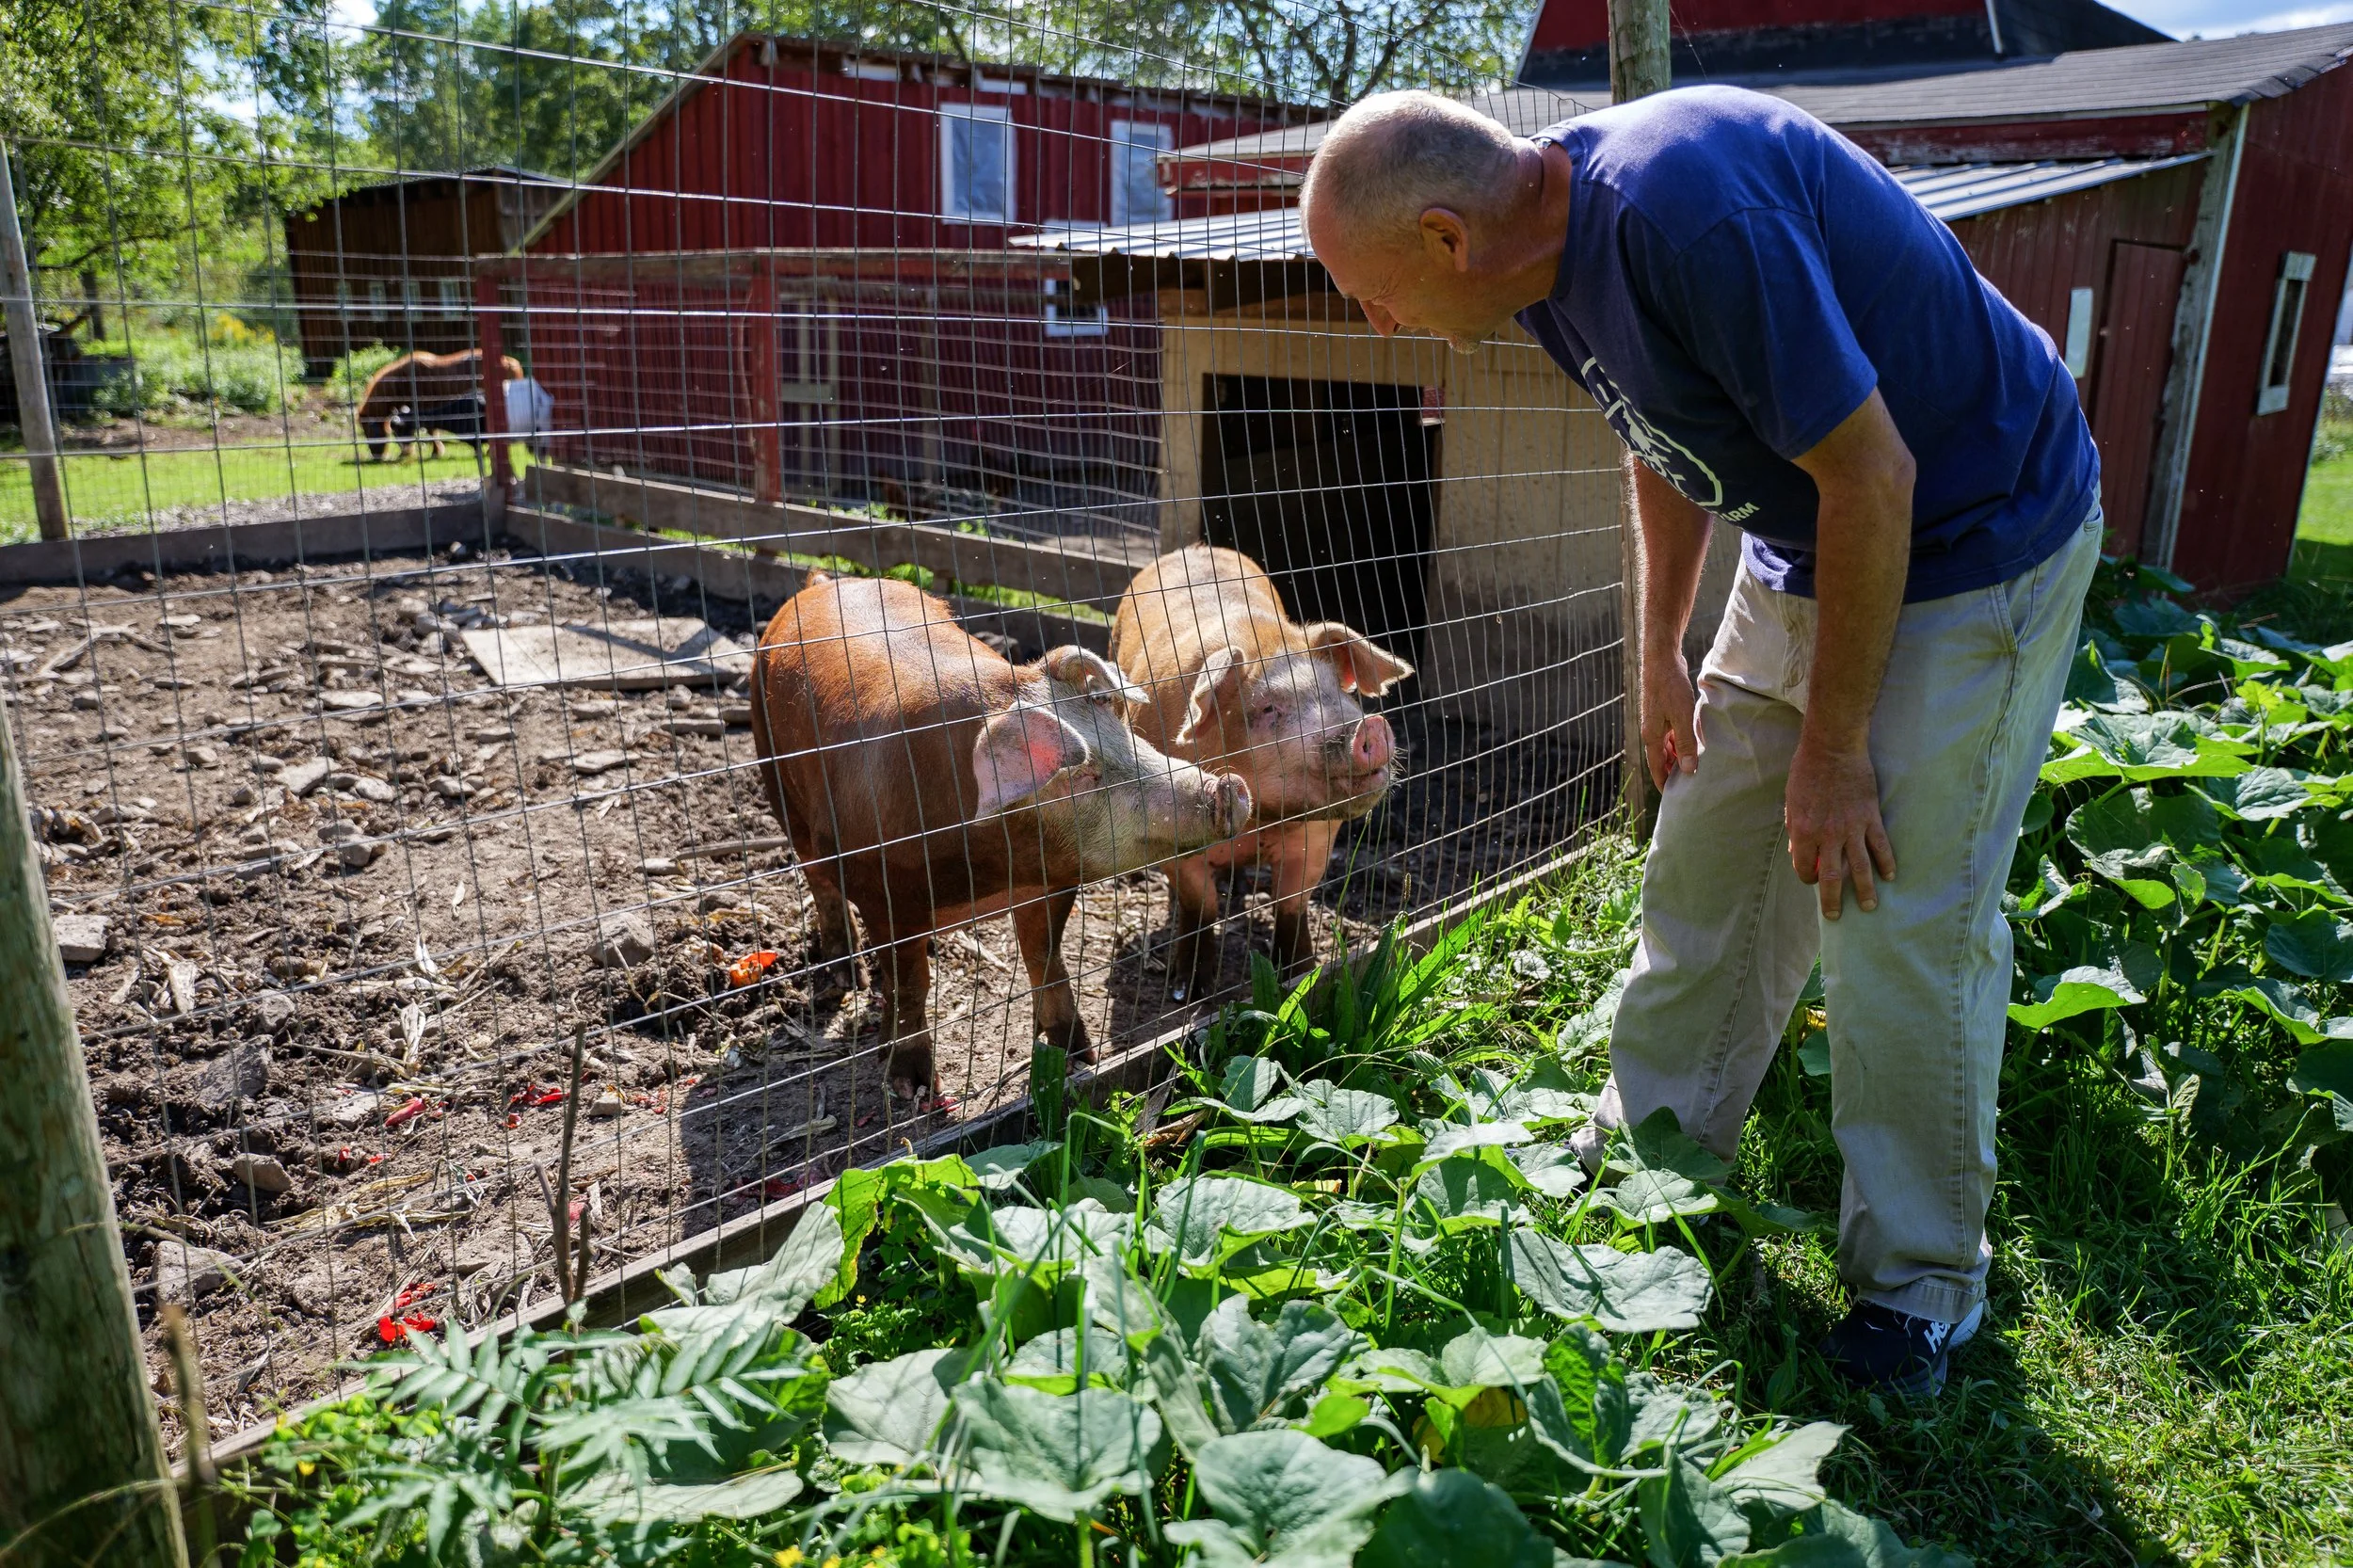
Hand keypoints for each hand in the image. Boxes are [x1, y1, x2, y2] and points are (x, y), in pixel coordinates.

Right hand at [1641, 650, 1699, 788]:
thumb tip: (1688, 769)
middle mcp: (1651, 731)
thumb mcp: (1681, 717)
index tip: (1673, 797)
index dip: (1664, 782)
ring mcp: (1656, 721)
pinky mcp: (1663, 711)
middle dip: (1672, 771)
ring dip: (1677, 756)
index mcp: (1651, 736)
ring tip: (1693, 766)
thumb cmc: (1670, 686)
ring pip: (1666, 746)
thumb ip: (1685, 744)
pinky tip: (1692, 742)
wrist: (1661, 659)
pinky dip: (1679, 741)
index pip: (1657, 767)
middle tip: (1688, 785)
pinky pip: (1671, 734)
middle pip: (1661, 758)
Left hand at [1785, 735, 1895, 917]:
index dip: (1807, 878)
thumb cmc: (1807, 771)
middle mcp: (1827, 835)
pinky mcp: (1871, 818)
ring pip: (1860, 867)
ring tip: (1868, 907)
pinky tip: (1890, 876)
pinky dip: (1887, 863)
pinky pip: (1881, 846)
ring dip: (1865, 890)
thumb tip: (1796, 849)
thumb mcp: (1791, 800)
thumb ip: (1794, 827)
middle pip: (1832, 877)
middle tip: (1835, 916)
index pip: (1804, 867)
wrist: (1833, 748)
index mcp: (1803, 831)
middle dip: (1833, 900)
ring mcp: (1852, 828)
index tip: (1813, 881)